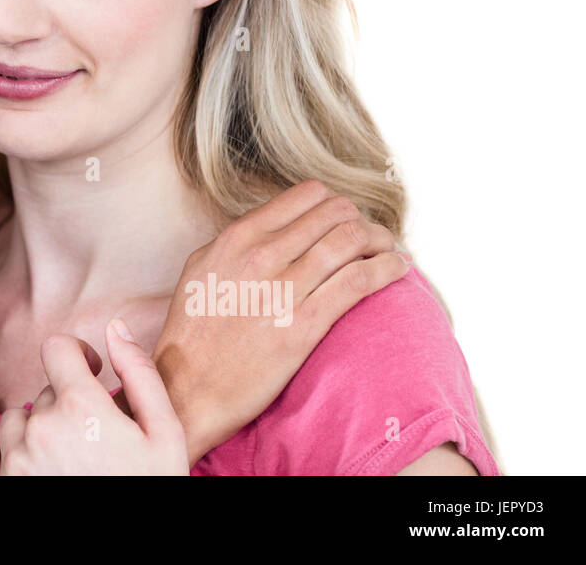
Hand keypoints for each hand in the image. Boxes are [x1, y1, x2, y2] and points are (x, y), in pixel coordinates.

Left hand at [0, 321, 187, 475]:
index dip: (77, 355)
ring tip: (66, 461)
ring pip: (13, 422)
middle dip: (65, 406)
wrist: (128, 557)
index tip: (92, 374)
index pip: (57, 347)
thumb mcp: (166, 436)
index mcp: (81, 408)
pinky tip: (31, 472)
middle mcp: (40, 429)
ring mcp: (13, 462)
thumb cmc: (150, 492)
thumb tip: (116, 329)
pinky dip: (0, 459)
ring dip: (34, 433)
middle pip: (42, 392)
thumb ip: (141, 375)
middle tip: (93, 441)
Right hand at [152, 179, 410, 465]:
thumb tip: (275, 227)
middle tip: (373, 236)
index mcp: (237, 238)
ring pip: (351, 240)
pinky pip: (358, 281)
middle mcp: (261, 255)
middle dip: (362, 220)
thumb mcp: (201, 270)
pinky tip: (398, 269)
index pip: (307, 195)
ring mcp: (283, 289)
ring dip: (381, 240)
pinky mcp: (303, 326)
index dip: (334, 205)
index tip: (344, 221)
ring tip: (391, 250)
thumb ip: (237, 242)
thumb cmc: (192, 333)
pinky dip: (386, 268)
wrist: (187, 390)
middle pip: (336, 213)